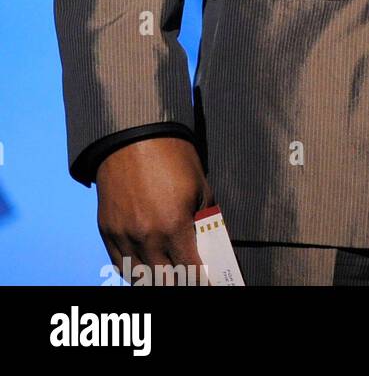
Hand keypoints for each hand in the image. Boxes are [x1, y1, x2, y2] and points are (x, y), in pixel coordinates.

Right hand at [96, 137, 213, 284]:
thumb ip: (205, 217)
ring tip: (171, 278)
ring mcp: (124, 236)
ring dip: (158, 281)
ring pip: (140, 278)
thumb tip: (210, 242)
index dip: (202, 281)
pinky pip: (120, 265)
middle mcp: (147, 236)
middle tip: (192, 279)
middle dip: (181, 283)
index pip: (191, 270)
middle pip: (165, 281)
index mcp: (175, 225)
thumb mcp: (200, 185)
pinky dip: (135, 272)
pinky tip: (147, 271)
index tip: (210, 282)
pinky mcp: (107, 231)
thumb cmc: (173, 156)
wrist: (134, 137)